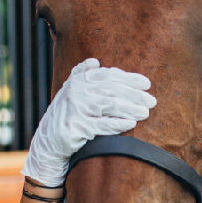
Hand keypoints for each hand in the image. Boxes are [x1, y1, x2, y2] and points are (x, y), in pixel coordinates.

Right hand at [21, 59, 156, 186]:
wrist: (49, 141)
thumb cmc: (67, 115)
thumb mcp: (71, 92)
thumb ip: (82, 75)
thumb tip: (95, 61)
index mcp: (78, 80)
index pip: (108, 75)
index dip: (129, 78)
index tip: (147, 84)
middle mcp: (75, 91)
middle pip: (112, 90)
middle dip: (135, 95)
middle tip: (152, 101)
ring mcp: (74, 108)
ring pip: (109, 106)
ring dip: (130, 109)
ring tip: (145, 113)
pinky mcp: (75, 126)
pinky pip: (102, 125)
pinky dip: (118, 124)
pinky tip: (131, 124)